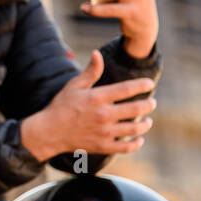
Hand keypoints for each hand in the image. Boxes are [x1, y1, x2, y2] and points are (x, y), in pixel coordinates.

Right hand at [19, 50, 155, 160]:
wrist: (48, 132)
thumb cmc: (61, 106)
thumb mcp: (74, 86)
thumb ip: (90, 72)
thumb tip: (97, 53)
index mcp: (97, 98)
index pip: (127, 89)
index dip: (142, 85)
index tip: (149, 83)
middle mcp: (103, 115)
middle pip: (136, 109)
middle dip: (149, 104)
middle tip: (152, 103)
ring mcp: (104, 132)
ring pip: (135, 128)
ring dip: (145, 124)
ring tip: (147, 121)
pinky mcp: (102, 146)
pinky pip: (126, 147)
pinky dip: (136, 144)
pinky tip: (139, 139)